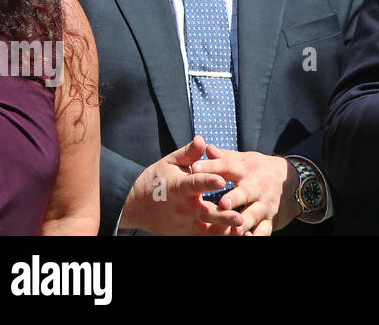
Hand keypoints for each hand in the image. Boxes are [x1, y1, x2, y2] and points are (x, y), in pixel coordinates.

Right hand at [119, 136, 244, 235]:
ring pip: (207, 231)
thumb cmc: (156, 180)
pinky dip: (217, 237)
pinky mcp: (184, 235)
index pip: (195, 183)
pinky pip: (203, 239)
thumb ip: (188, 153)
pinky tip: (234, 235)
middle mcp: (183, 208)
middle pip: (205, 213)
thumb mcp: (169, 163)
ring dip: (224, 231)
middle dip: (223, 216)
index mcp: (179, 186)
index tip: (222, 180)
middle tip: (240, 217)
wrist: (135, 207)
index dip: (208, 181)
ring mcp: (184, 225)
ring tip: (242, 230)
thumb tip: (202, 139)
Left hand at [191, 147, 296, 234]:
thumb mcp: (247, 159)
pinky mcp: (270, 220)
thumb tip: (204, 146)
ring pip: (254, 214)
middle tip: (223, 203)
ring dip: (244, 222)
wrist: (295, 182)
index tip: (194, 167)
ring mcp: (264, 204)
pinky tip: (247, 239)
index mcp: (247, 170)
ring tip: (234, 230)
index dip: (212, 166)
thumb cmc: (262, 170)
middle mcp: (256, 187)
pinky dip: (256, 236)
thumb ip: (225, 157)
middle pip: (245, 192)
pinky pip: (264, 231)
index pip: (228, 166)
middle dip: (235, 198)